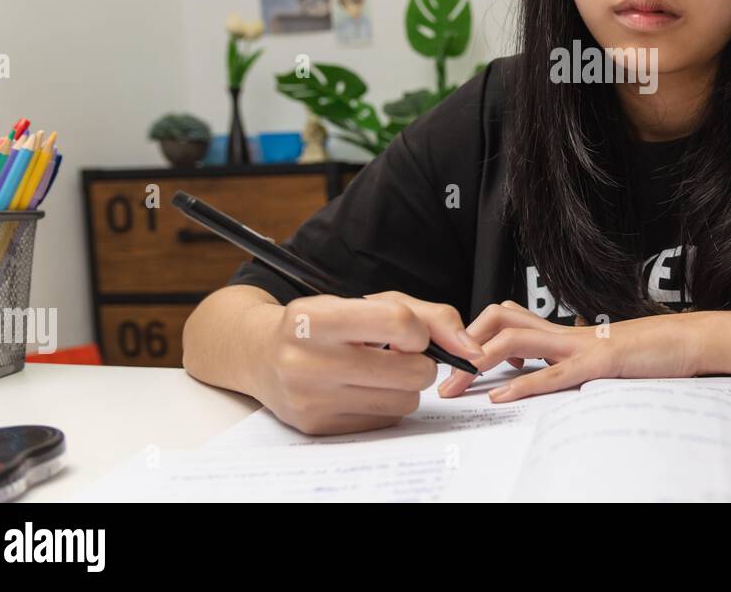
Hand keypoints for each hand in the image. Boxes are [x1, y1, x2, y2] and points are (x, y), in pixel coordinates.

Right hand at [249, 290, 485, 434]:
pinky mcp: (318, 427)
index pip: (400, 323)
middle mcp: (306, 359)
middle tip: (398, 354)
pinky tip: (361, 389)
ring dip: (405, 385)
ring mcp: (310, 398)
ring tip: (377, 370)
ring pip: (405, 400)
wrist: (260, 355)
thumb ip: (428, 316)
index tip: (411, 333)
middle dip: (419, 361)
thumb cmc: (324, 323)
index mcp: (317, 316)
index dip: (419, 330)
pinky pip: (386, 420)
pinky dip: (385, 404)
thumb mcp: (369, 303)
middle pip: (412, 370)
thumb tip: (470, 348)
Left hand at [436, 300, 704, 401]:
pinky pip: (555, 373)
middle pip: (498, 320)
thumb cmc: (640, 354)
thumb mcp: (590, 359)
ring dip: (480, 362)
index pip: (504, 319)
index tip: (449, 361)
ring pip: (516, 339)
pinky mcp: (598, 363)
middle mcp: (562, 333)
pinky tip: (503, 397)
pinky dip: (525, 385)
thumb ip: (559, 361)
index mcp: (559, 333)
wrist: (684, 342)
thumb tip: (525, 374)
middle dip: (464, 345)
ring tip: (457, 386)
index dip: (472, 334)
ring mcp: (579, 345)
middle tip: (443, 378)